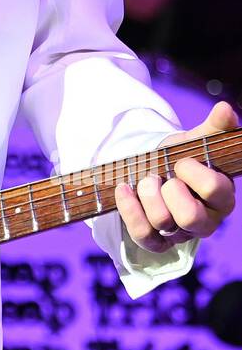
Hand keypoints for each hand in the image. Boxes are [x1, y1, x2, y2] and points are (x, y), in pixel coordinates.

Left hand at [114, 101, 237, 253]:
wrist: (159, 171)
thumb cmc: (184, 158)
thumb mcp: (198, 141)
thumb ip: (215, 126)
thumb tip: (225, 108)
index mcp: (222, 197)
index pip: (215, 190)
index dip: (195, 173)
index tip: (182, 160)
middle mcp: (205, 221)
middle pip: (190, 217)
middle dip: (170, 190)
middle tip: (163, 175)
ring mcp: (180, 234)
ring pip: (163, 223)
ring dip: (147, 194)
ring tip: (146, 179)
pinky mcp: (157, 241)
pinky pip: (143, 235)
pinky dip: (129, 209)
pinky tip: (124, 188)